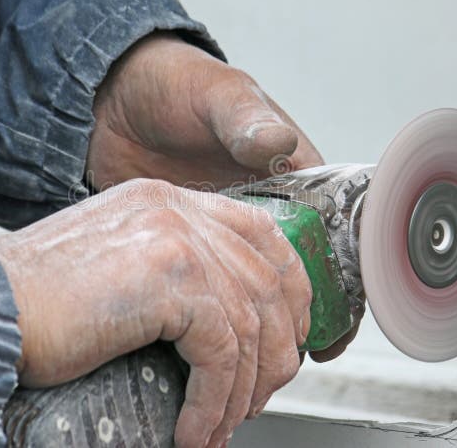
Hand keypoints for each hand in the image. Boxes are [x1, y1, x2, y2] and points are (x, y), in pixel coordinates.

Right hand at [0, 179, 311, 447]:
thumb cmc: (41, 298)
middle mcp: (176, 208)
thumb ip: (173, 273)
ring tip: (225, 423)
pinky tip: (196, 430)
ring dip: (244, 389)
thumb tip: (223, 323)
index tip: (289, 334)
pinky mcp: (167, 278)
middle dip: (276, 348)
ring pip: (248, 322)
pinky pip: (219, 352)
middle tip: (263, 393)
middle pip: (267, 279)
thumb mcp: (120, 267)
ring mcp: (173, 237)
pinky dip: (214, 402)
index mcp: (168, 201)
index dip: (289, 288)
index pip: (260, 232)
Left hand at [87, 33, 352, 362]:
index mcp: (291, 175)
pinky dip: (218, 323)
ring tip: (250, 371)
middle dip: (298, 327)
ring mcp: (228, 232)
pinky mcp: (193, 247)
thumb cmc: (175, 85)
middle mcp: (267, 210)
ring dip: (260, 333)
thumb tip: (275, 144)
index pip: (335, 241)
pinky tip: (210, 349)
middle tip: (280, 367)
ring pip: (260, 295)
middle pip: (302, 280)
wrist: (114, 100)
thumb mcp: (216, 97)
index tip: (333, 333)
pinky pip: (215, 292)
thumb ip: (246, 120)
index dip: (342, 292)